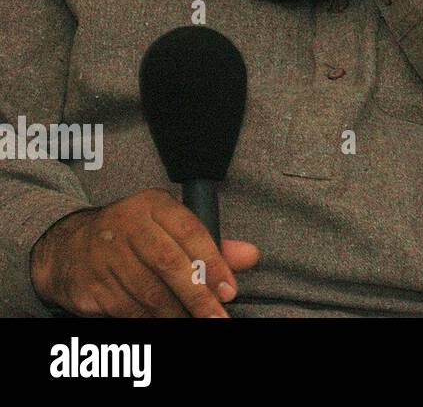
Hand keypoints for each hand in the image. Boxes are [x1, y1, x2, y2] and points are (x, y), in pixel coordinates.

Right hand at [30, 188, 259, 317]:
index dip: (214, 263)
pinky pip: (127, 308)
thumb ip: (212, 244)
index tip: (229, 291)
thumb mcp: (171, 228)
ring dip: (176, 313)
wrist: (68, 247)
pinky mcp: (89, 283)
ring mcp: (104, 255)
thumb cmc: (135, 237)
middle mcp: (126, 225)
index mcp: (154, 205)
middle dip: (197, 296)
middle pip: (168, 264)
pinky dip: (150, 319)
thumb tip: (250, 256)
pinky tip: (165, 320)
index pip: (191, 232)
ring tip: (194, 321)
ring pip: (148, 292)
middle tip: (217, 317)